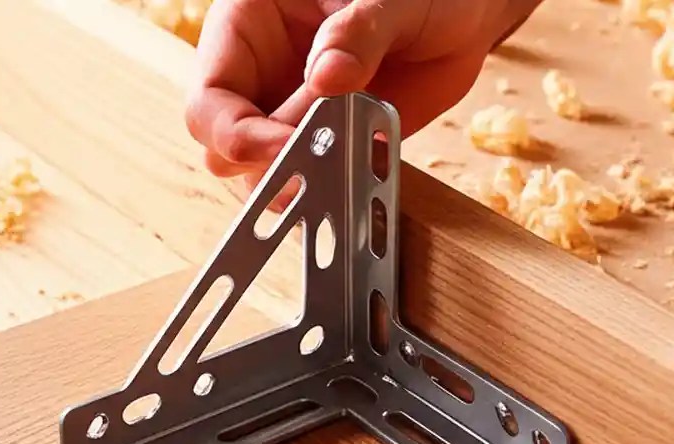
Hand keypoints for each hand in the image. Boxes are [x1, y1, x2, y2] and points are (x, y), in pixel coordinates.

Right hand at [186, 0, 534, 200]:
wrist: (463, 16)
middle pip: (225, 150)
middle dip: (266, 167)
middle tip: (318, 169)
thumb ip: (356, 33)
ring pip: (268, 178)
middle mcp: (261, 79)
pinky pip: (320, 188)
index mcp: (247, 28)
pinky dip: (341, 197)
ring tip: (351, 173)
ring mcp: (293, 119)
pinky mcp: (332, 149)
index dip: (235, 132)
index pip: (210, 97)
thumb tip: (327, 76)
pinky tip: (369, 182)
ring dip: (305, 186)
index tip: (284, 147)